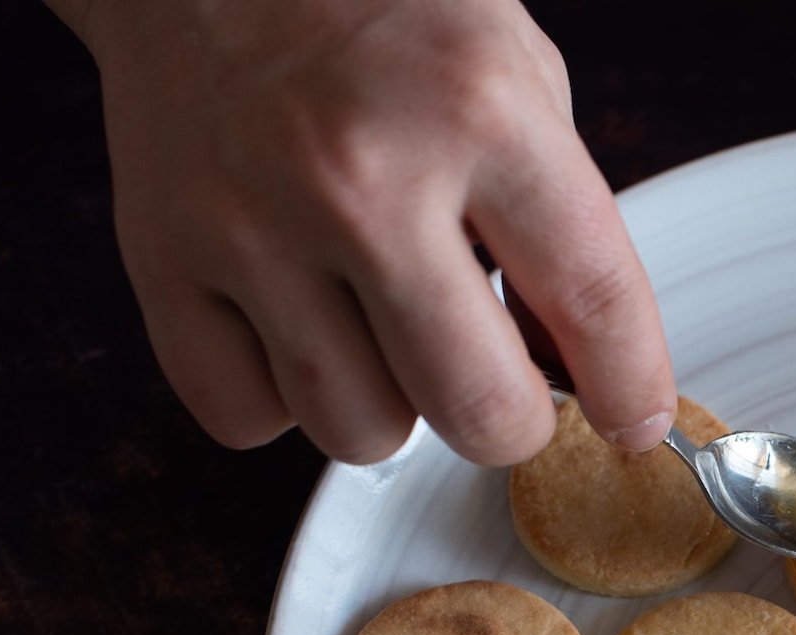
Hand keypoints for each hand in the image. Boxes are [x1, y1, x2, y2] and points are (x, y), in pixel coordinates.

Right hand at [49, 0, 674, 464]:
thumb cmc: (375, 10)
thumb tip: (576, 372)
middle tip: (504, 388)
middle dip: (511, 420)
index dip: (632, 390)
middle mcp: (364, 176)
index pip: (594, 302)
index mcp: (479, 111)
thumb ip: (558, 221)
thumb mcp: (514, 77)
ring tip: (386, 326)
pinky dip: (281, 398)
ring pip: (363, 432)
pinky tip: (300, 326)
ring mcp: (252, 225)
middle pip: (477, 408)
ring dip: (394, 407)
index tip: (634, 420)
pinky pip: (246, 417)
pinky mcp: (161, 260)